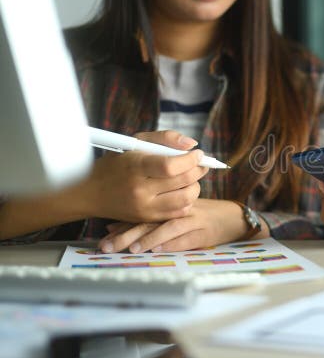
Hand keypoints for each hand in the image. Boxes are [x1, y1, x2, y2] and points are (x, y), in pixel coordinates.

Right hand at [75, 130, 207, 222]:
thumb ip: (165, 139)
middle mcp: (140, 190)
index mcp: (135, 167)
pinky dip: (186, 201)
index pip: (171, 166)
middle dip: (198, 170)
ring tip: (191, 178)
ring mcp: (144, 208)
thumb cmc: (116, 163)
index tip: (198, 154)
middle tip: (199, 164)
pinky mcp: (148, 219)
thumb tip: (192, 145)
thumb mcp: (135, 143)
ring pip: (186, 199)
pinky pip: (178, 212)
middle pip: (183, 182)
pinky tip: (181, 191)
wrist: (90, 193)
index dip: (190, 160)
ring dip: (195, 186)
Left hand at [98, 199, 256, 252]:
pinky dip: (172, 245)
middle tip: (106, 247)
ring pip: (168, 228)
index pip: (142, 212)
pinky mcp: (204, 232)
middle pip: (150, 221)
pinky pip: (186, 238)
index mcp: (168, 204)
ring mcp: (192, 221)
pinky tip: (159, 251)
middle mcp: (178, 210)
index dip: (122, 224)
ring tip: (132, 249)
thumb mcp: (173, 214)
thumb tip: (112, 226)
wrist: (232, 217)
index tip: (104, 235)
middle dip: (126, 235)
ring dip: (149, 239)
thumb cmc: (198, 215)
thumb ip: (145, 219)